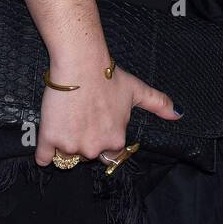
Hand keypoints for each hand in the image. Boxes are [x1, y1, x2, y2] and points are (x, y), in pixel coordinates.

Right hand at [36, 58, 179, 167]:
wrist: (81, 65)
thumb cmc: (108, 77)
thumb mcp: (138, 91)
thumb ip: (159, 104)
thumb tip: (178, 114)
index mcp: (116, 140)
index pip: (110, 156)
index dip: (104, 141)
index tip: (98, 126)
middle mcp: (94, 148)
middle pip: (87, 155)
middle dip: (85, 141)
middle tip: (83, 118)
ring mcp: (71, 146)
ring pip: (66, 156)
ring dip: (66, 144)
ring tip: (69, 119)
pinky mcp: (50, 140)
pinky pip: (43, 159)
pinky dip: (45, 152)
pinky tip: (51, 137)